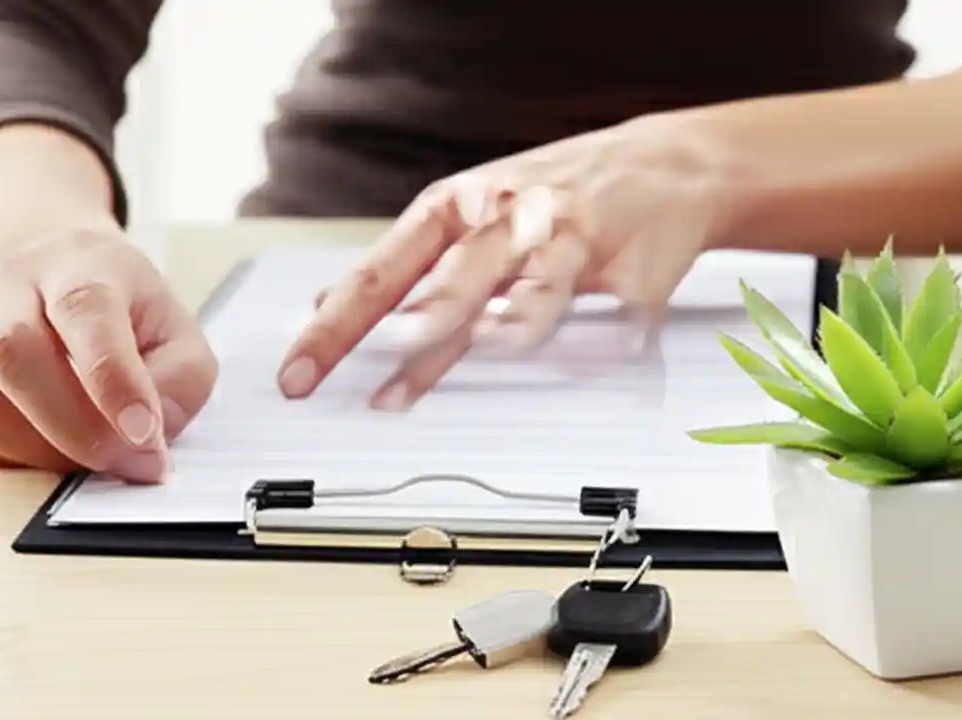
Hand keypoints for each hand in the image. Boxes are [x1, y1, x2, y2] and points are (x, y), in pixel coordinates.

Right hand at [0, 226, 217, 481]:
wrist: (55, 266)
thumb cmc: (127, 304)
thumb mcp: (178, 327)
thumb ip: (182, 380)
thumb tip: (150, 438)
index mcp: (82, 264)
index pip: (86, 312)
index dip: (114, 380)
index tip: (144, 433)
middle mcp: (15, 288)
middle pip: (16, 353)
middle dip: (77, 427)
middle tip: (128, 461)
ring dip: (48, 449)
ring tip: (100, 460)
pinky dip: (25, 454)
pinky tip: (66, 450)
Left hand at [277, 114, 717, 408]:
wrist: (662, 167)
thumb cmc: (553, 198)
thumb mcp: (466, 218)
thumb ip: (407, 271)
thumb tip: (329, 304)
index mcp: (456, 209)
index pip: (381, 272)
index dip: (337, 325)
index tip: (300, 372)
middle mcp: (509, 218)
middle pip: (456, 276)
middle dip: (421, 321)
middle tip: (384, 356)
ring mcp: (572, 241)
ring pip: (535, 285)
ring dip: (511, 320)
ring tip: (488, 346)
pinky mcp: (631, 272)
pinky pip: (612, 315)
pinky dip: (601, 340)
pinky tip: (592, 356)